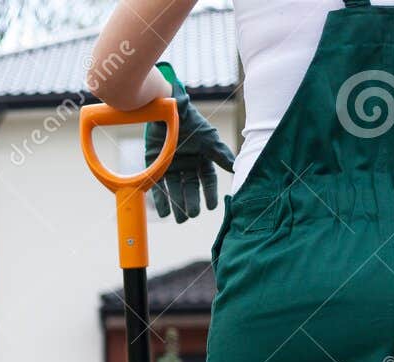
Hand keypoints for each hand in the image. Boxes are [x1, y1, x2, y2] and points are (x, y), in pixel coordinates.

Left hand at [145, 62, 235, 222]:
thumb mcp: (207, 138)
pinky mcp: (156, 167)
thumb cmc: (190, 120)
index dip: (210, 193)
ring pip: (176, 190)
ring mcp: (172, 167)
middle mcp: (188, 165)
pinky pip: (159, 186)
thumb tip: (236, 168)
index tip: (211, 207)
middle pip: (191, 188)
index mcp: (202, 158)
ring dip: (177, 205)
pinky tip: (163, 213)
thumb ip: (220, 153)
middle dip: (192, 202)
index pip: (208, 180)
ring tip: (180, 219)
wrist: (166, 109)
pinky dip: (161, 200)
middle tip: (192, 215)